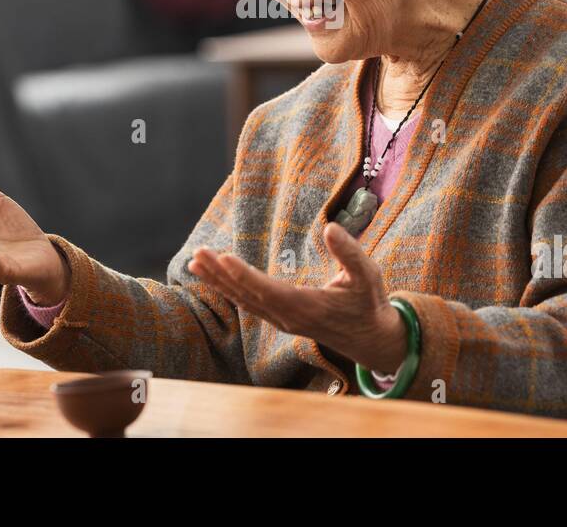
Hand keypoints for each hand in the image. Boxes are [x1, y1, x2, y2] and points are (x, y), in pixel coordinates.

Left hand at [186, 222, 407, 374]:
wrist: (371, 339)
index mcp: (307, 306)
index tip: (223, 259)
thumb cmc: (369, 303)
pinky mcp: (281, 319)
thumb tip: (332, 227)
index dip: (244, 275)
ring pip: (244, 300)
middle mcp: (289, 317)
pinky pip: (249, 304)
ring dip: (219, 282)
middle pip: (248, 295)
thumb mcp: (368, 275)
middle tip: (198, 254)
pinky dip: (229, 289)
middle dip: (220, 274)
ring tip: (196, 262)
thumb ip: (349, 252)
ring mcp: (283, 321)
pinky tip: (215, 278)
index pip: (268, 290)